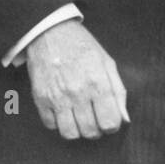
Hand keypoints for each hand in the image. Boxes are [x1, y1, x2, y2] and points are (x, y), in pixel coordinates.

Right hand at [24, 19, 126, 139]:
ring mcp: (57, 96)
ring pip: (69, 133)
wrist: (48, 30)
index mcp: (97, 82)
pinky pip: (50, 125)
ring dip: (76, 129)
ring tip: (77, 117)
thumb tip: (124, 119)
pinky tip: (62, 110)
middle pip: (90, 132)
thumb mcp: (106, 62)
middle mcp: (77, 92)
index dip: (112, 125)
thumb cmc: (80, 45)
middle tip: (93, 118)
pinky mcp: (40, 97)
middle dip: (95, 129)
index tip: (108, 118)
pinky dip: (57, 122)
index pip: (109, 123)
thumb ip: (118, 91)